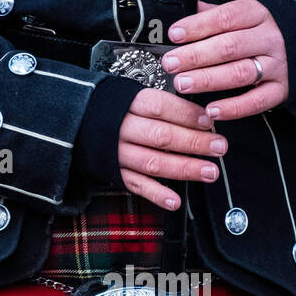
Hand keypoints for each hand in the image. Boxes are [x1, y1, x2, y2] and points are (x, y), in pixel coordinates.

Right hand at [118, 86, 228, 210]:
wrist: (76, 123)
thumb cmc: (114, 109)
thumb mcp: (133, 95)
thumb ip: (164, 105)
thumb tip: (201, 115)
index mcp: (128, 104)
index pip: (161, 107)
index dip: (186, 115)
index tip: (209, 122)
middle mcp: (123, 129)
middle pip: (162, 136)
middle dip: (194, 143)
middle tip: (219, 147)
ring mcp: (118, 153)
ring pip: (153, 163)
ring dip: (184, 169)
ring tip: (210, 172)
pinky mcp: (115, 173)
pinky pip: (137, 186)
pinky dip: (156, 195)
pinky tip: (175, 201)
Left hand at [161, 0, 289, 121]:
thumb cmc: (266, 28)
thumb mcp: (246, 12)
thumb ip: (217, 14)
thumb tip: (187, 9)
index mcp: (257, 14)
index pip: (225, 18)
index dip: (198, 26)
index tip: (174, 35)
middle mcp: (269, 38)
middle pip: (229, 47)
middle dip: (195, 56)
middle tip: (170, 64)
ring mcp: (277, 65)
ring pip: (239, 73)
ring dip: (208, 80)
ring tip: (182, 84)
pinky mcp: (281, 89)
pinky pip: (256, 101)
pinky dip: (233, 108)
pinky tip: (211, 110)